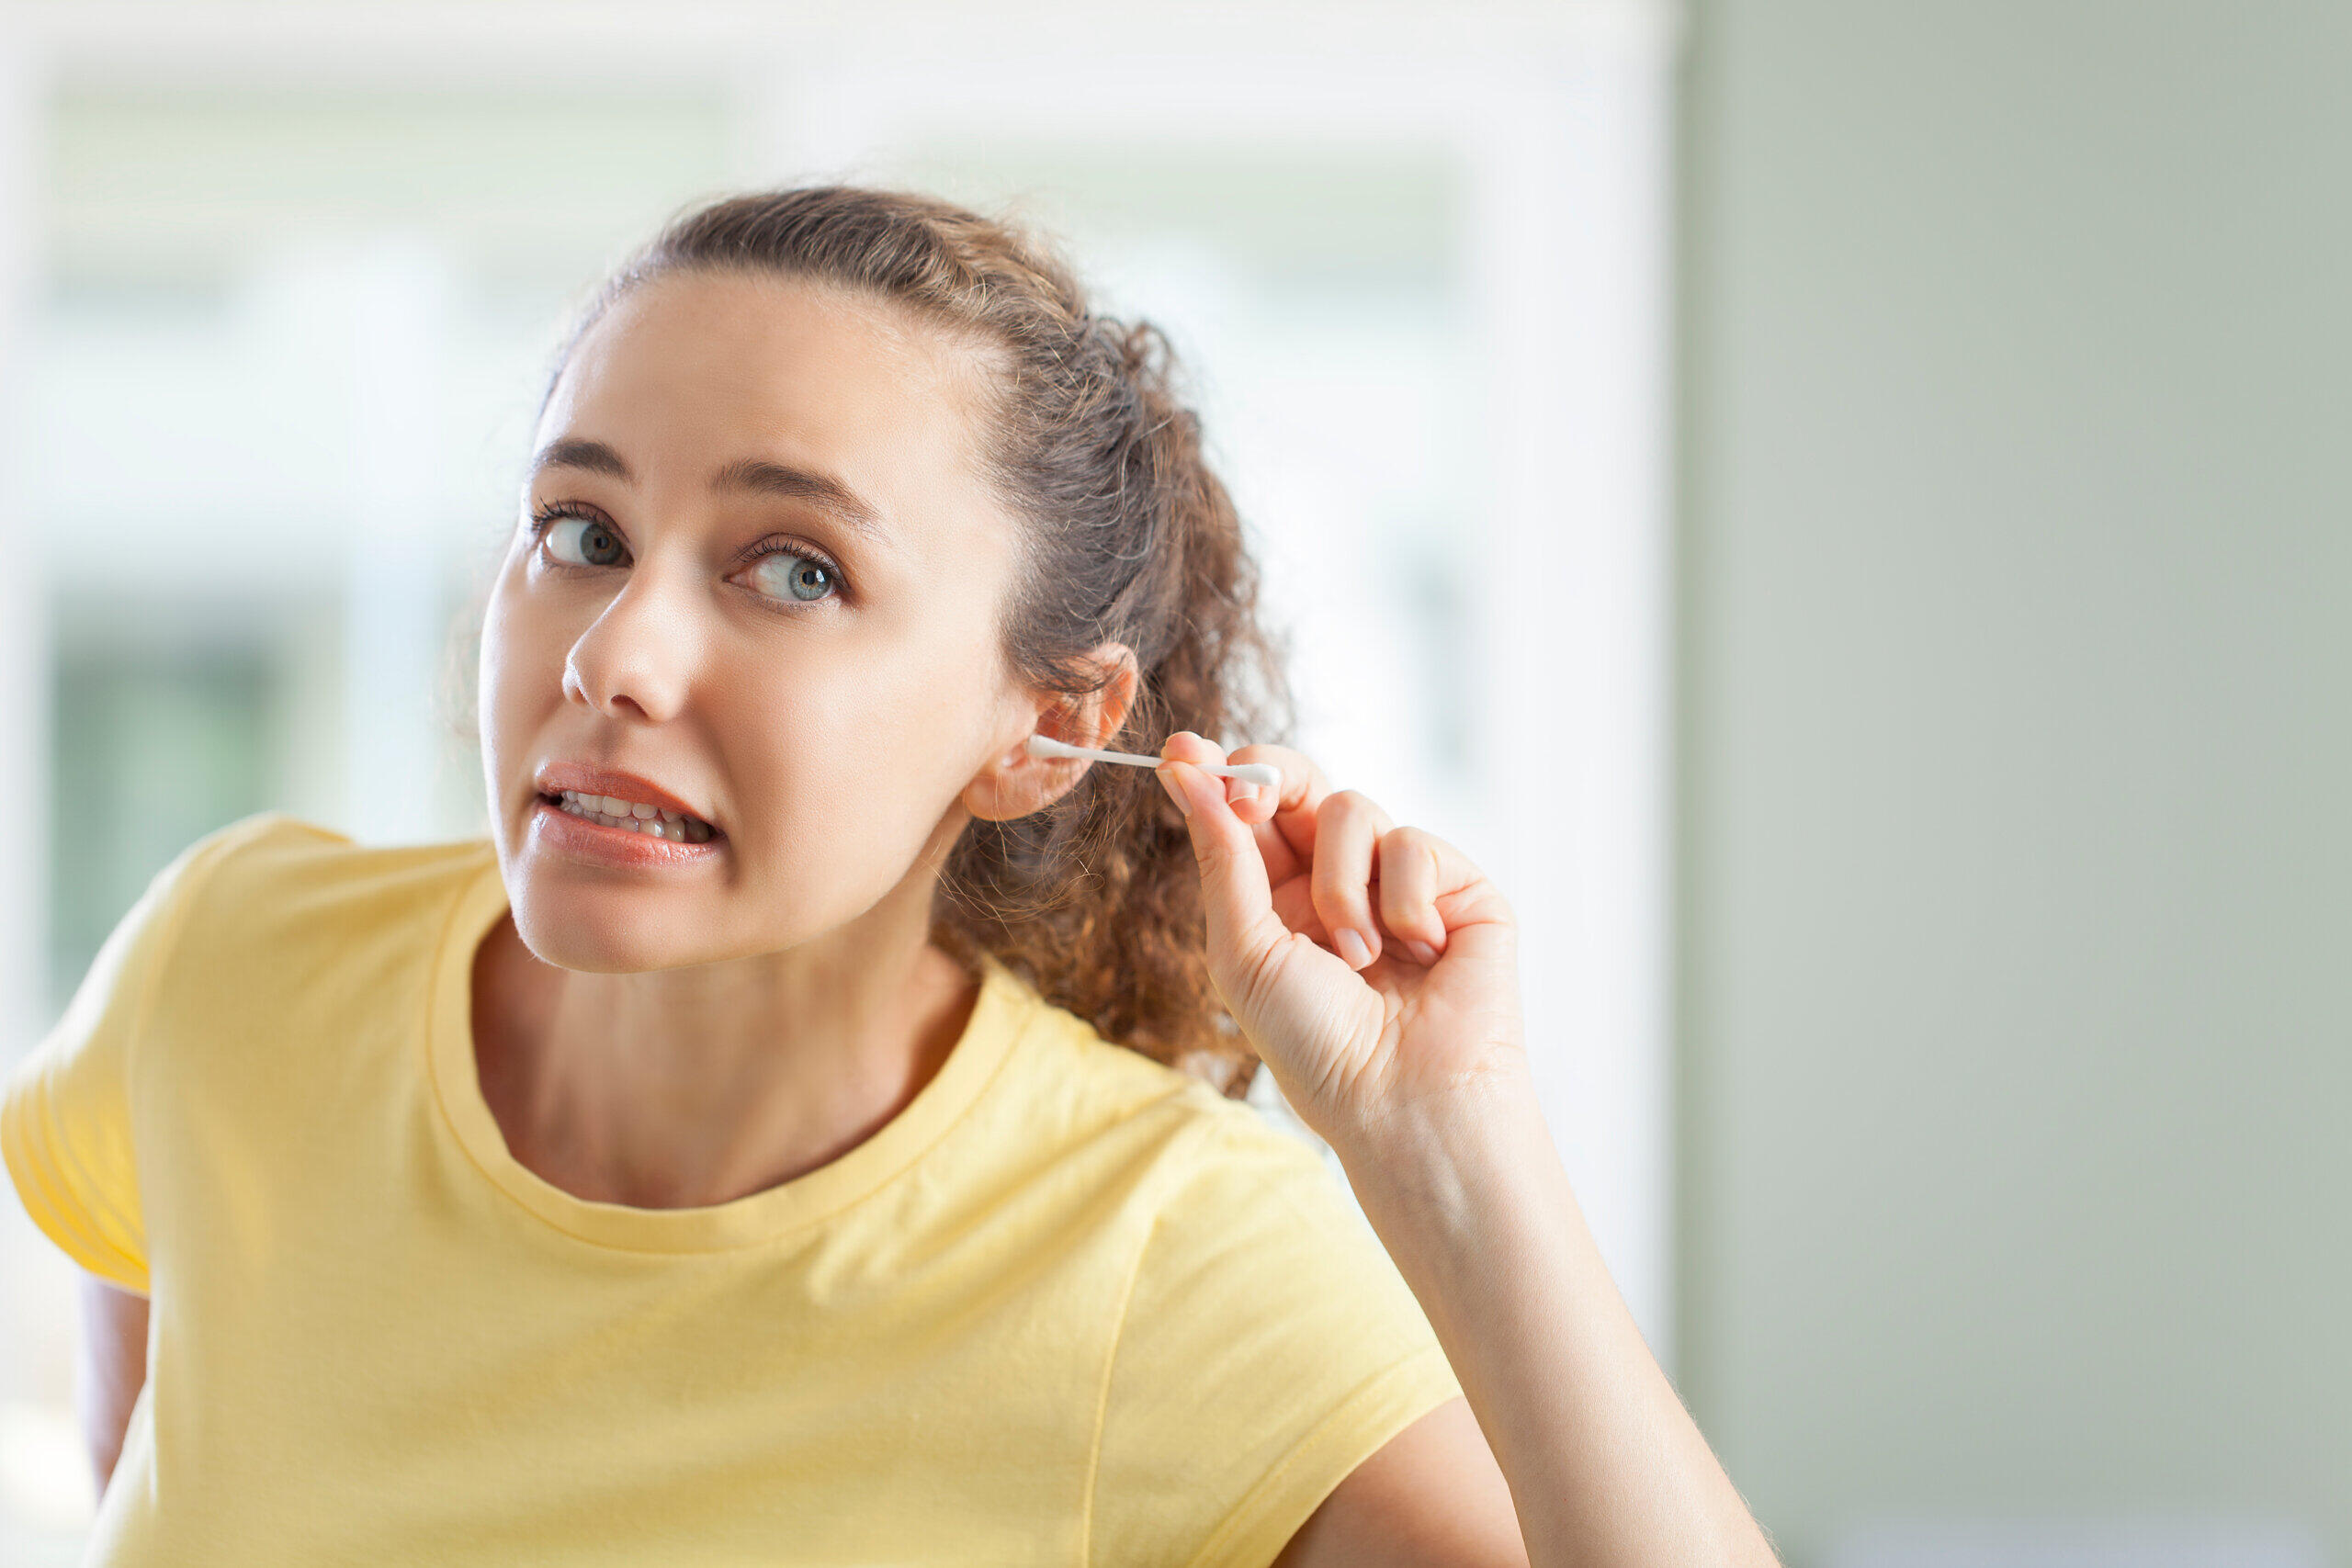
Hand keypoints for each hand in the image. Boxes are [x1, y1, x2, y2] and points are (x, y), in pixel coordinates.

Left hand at [1155, 732, 1527, 1149]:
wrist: (1406, 1100)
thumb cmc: (1317, 1046)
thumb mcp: (1245, 952)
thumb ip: (1222, 857)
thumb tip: (1185, 770)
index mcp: (1275, 901)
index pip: (1245, 816)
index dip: (1215, 776)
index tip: (1183, 753)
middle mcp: (1336, 883)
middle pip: (1300, 785)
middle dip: (1270, 777)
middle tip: (1254, 795)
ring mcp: (1399, 882)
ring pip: (1353, 809)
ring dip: (1342, 885)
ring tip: (1357, 956)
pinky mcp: (1459, 887)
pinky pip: (1414, 842)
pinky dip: (1406, 899)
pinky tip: (1418, 951)